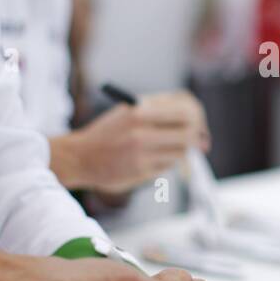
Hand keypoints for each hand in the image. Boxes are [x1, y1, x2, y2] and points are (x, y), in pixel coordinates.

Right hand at [50, 90, 209, 192]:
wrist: (80, 157)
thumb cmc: (109, 132)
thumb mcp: (130, 111)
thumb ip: (159, 109)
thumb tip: (195, 116)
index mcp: (140, 110)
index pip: (185, 110)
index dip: (198, 117)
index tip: (199, 123)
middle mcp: (141, 130)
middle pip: (189, 134)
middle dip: (196, 138)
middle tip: (197, 141)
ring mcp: (141, 152)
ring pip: (181, 152)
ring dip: (180, 152)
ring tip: (165, 148)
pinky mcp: (141, 170)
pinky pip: (168, 166)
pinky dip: (166, 163)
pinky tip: (152, 160)